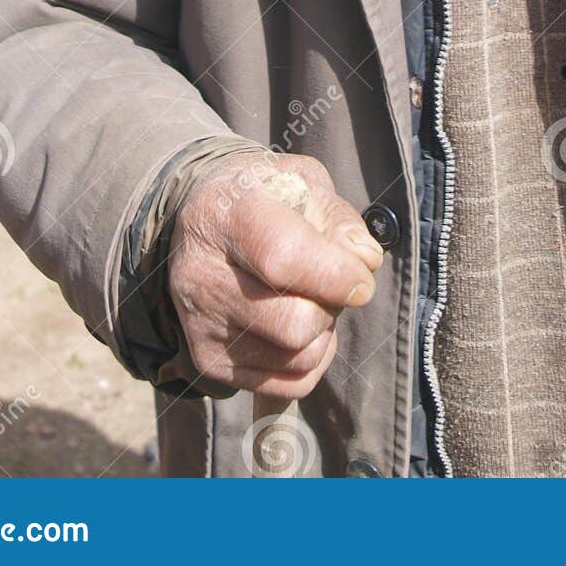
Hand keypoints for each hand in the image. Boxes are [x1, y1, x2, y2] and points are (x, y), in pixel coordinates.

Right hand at [168, 152, 383, 398]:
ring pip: (296, 358)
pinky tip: (300, 325)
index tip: (362, 278)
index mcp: (226, 214)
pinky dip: (311, 360)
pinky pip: (287, 384)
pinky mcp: (208, 360)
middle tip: (333, 283)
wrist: (201, 220)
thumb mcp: (301, 182)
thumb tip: (365, 260)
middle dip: (332, 307)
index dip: (335, 275)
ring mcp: (201, 323)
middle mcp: (202, 273)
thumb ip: (337, 217)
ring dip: (323, 333)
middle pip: (293, 323)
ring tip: (311, 299)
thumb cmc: (262, 197)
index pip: (283, 257)